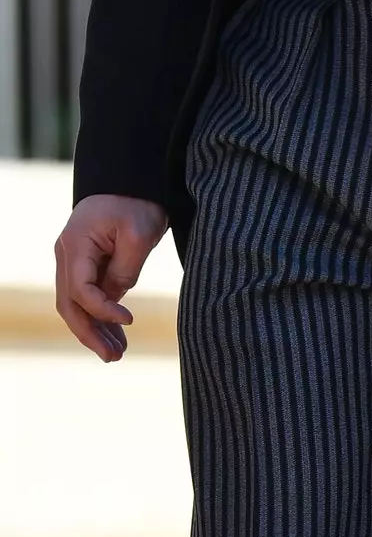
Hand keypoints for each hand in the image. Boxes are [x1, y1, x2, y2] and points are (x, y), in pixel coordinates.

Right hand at [54, 194, 168, 360]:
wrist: (130, 179)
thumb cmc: (137, 201)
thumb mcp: (139, 233)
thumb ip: (125, 270)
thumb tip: (115, 300)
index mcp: (76, 245)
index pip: (81, 289)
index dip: (103, 310)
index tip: (130, 321)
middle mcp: (67, 255)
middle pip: (70, 304)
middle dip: (90, 333)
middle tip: (114, 357)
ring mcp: (73, 261)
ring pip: (76, 305)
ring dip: (94, 330)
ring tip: (117, 355)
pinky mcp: (86, 265)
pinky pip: (87, 297)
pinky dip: (99, 317)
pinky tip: (116, 338)